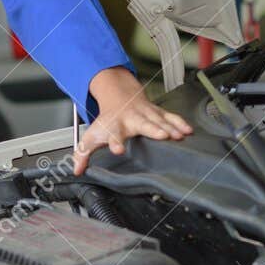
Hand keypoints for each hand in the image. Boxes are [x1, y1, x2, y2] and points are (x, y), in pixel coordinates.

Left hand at [72, 66, 193, 175]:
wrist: (118, 94)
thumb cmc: (107, 119)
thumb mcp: (91, 136)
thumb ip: (83, 153)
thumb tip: (76, 170)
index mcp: (115, 127)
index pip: (114, 135)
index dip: (116, 142)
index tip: (118, 149)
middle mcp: (132, 120)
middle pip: (143, 124)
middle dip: (152, 129)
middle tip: (161, 136)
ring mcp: (146, 115)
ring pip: (159, 120)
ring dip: (170, 127)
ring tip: (179, 136)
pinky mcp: (156, 113)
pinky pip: (170, 117)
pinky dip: (179, 123)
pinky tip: (188, 130)